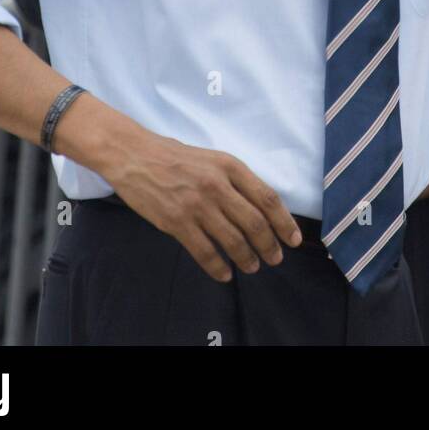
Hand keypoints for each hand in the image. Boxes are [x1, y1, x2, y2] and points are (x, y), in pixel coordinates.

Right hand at [108, 134, 301, 282]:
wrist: (135, 155)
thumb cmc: (176, 156)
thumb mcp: (213, 159)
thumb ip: (235, 180)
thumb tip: (260, 207)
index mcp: (230, 166)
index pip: (267, 198)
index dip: (284, 221)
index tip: (294, 238)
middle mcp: (217, 185)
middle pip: (254, 222)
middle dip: (269, 245)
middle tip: (275, 258)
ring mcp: (197, 205)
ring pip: (232, 240)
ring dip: (247, 258)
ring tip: (253, 266)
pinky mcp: (176, 222)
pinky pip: (204, 252)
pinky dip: (218, 267)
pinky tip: (225, 273)